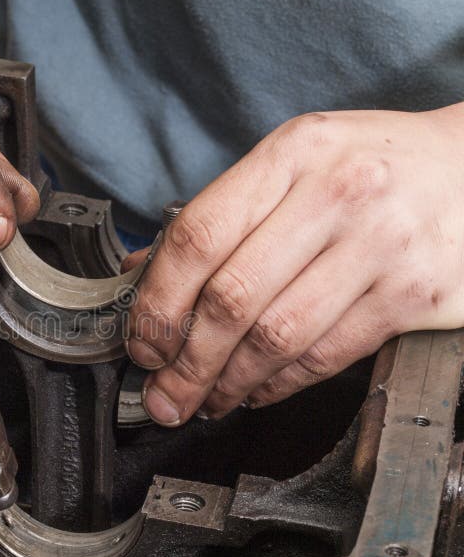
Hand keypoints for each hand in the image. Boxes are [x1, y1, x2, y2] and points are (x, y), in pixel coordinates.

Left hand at [123, 106, 463, 424]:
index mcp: (291, 155)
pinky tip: (256, 391)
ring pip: (277, 337)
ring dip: (228, 383)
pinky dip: (279, 385)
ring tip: (204, 401)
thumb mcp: (294, 163)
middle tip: (164, 394)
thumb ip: (221, 216)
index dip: (158, 301)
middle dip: (185, 362)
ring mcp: (381, 246)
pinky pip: (326, 356)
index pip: (199, 236)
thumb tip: (144, 275)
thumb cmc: (372, 167)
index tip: (141, 342)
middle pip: (232, 298)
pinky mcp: (414, 294)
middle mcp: (336, 194)